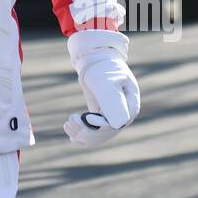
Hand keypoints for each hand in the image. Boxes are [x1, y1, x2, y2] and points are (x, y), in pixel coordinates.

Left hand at [62, 29, 139, 146]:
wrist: (96, 60)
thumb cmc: (103, 68)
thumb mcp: (107, 82)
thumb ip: (113, 101)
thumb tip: (118, 125)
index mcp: (130, 106)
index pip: (117, 124)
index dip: (101, 126)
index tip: (85, 117)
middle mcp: (124, 115)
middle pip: (107, 134)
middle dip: (87, 132)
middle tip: (69, 121)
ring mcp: (113, 117)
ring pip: (100, 136)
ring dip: (82, 134)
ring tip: (67, 124)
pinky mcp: (102, 118)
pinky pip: (94, 133)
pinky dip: (82, 135)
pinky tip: (70, 133)